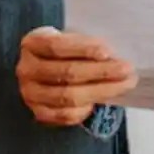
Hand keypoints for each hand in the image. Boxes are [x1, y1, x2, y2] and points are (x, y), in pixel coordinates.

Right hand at [16, 26, 137, 126]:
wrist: (46, 67)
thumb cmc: (65, 50)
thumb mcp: (71, 38)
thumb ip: (86, 44)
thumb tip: (113, 56)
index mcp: (32, 43)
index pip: (57, 47)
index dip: (83, 49)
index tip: (108, 52)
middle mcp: (26, 69)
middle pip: (66, 73)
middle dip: (101, 72)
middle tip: (126, 70)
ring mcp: (30, 93)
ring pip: (67, 96)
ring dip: (100, 91)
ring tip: (123, 85)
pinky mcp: (38, 112)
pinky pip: (64, 115)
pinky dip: (85, 110)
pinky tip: (101, 101)